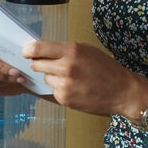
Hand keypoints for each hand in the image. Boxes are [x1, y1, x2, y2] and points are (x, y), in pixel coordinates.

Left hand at [24, 41, 147, 119]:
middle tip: (50, 64)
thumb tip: (41, 49)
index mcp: (71, 51)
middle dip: (40, 63)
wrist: (122, 91)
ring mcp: (65, 85)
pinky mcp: (65, 99)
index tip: (25, 52)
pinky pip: (53, 90)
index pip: (38, 48)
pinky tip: (74, 87)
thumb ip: (64, 49)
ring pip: (45, 78)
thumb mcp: (86, 50)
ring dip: (52, 77)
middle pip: (36, 64)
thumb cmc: (105, 68)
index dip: (28, 50)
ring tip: (70, 77)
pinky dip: (60, 89)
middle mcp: (66, 67)